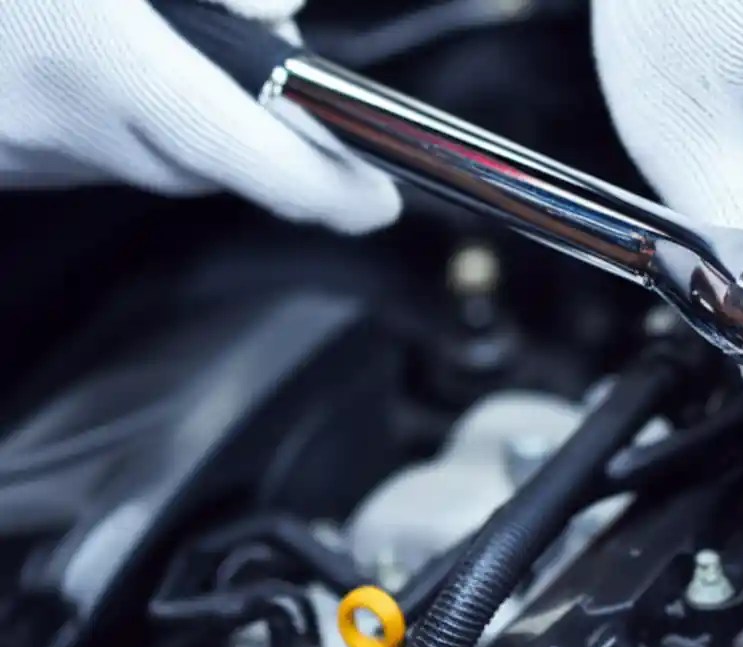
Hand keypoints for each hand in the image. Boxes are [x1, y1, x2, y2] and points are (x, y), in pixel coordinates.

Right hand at [0, 0, 399, 233]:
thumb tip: (266, 17)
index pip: (249, 155)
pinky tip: (93, 55)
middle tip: (288, 96)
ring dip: (180, 121)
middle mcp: (51, 121)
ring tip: (175, 54)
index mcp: (94, 56)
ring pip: (138, 162)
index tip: (376, 201)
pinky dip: (111, 118)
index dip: (328, 188)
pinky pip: (73, 152)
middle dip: (260, 138)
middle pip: (204, 166)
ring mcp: (4, 146)